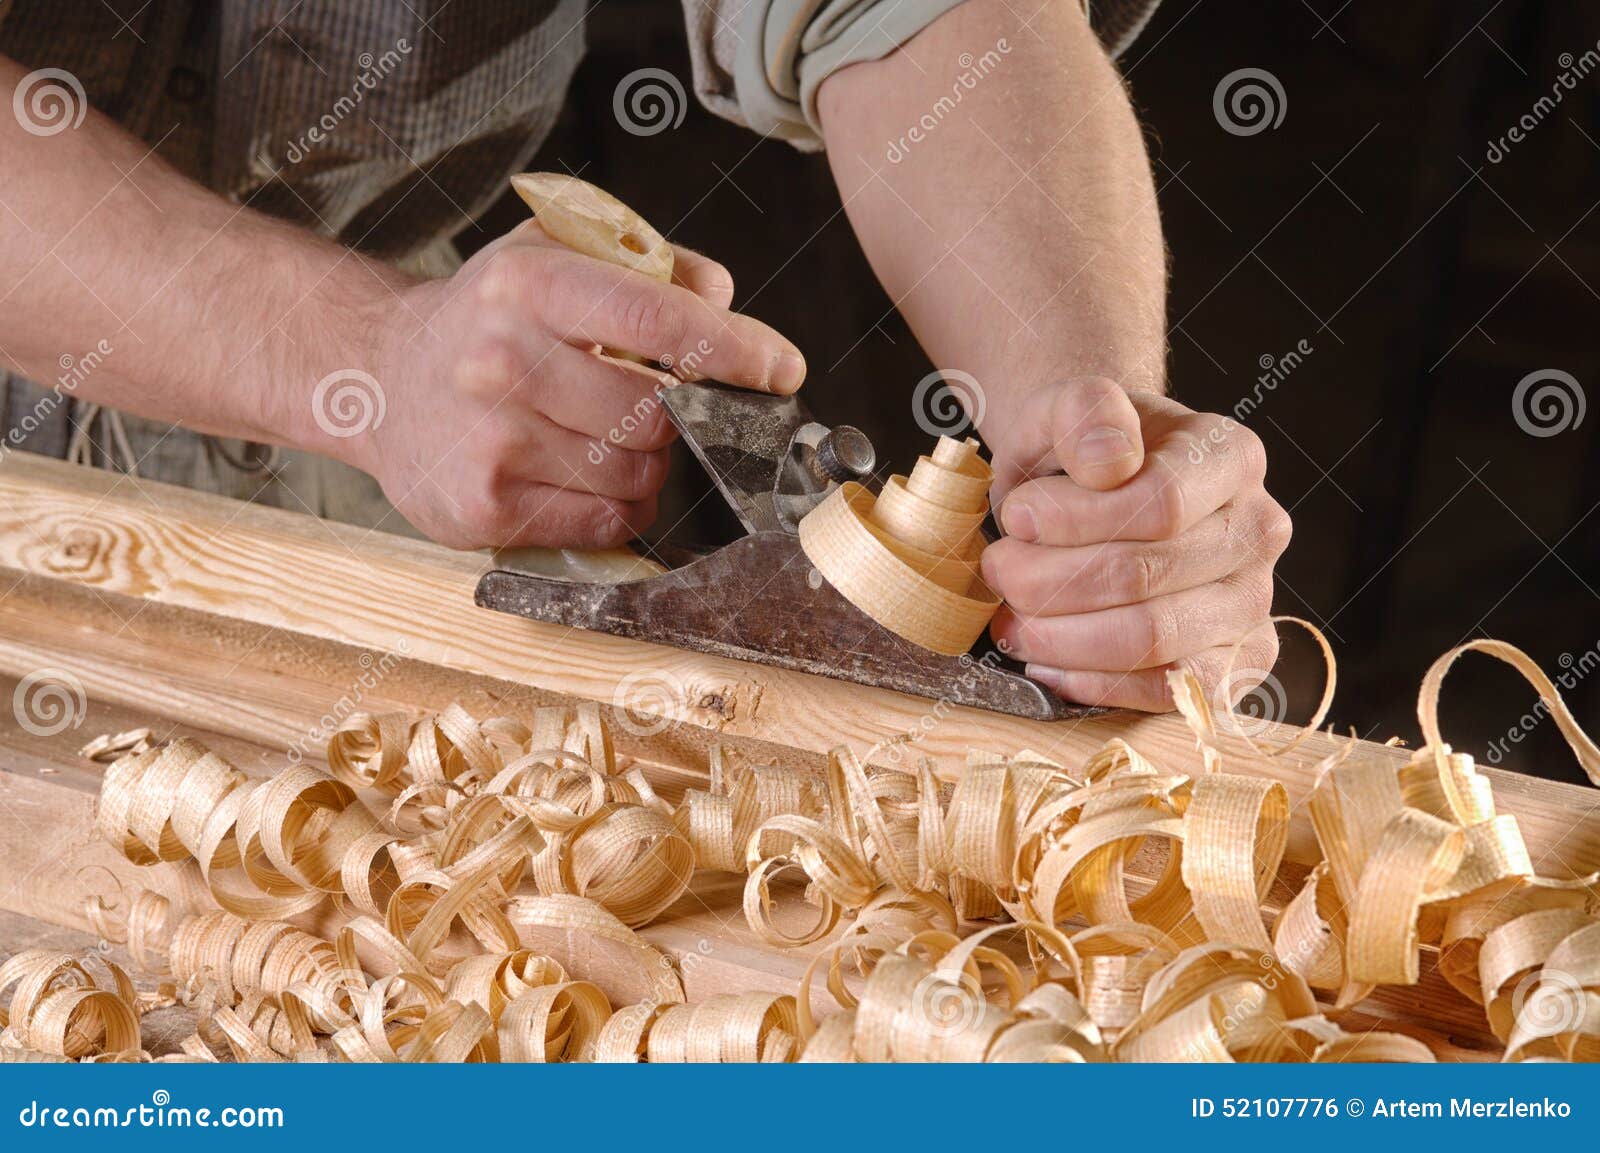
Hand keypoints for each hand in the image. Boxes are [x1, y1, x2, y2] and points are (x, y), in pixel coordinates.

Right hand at [337, 221, 804, 548]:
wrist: (378, 380)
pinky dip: (621, 507)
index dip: (735, 349)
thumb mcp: (554, 254)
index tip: (782, 368)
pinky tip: (586, 476)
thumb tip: (722, 295)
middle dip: (678, 416)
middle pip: (656, 413)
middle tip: (655, 405)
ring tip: (608, 437)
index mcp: (528, 284)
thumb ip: (650, 265)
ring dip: (649, 465)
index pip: (658, 320)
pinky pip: (606, 521)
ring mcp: (490, 440)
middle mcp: (500, 360)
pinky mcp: (484, 506)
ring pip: (638, 475)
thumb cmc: (487, 317)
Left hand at [979, 378, 1291, 710]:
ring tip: (1010, 617)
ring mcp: (1251, 603)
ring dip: (1058, 635)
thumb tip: (1111, 464)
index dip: (1072, 521)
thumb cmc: (1079, 453)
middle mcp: (1257, 531)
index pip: (1158, 505)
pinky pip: (1163, 691)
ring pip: (1150, 640)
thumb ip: (1085, 409)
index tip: (1016, 516)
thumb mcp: (1065, 406)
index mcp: (1229, 456)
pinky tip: (1044, 657)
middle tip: (998, 569)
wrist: (1093, 494)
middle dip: (1047, 581)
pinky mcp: (1231, 667)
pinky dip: (1089, 682)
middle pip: (1144, 577)